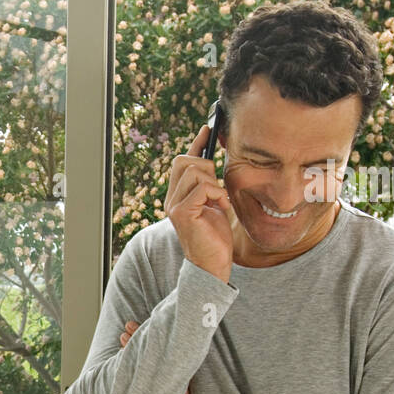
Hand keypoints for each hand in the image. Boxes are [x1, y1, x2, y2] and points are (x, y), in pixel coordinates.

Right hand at [163, 122, 234, 283]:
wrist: (212, 265)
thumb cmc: (215, 237)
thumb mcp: (215, 204)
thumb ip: (210, 185)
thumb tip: (214, 161)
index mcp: (177, 195)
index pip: (182, 161)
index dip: (196, 144)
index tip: (207, 129)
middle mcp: (171, 198)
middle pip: (184, 160)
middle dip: (206, 166)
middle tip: (218, 187)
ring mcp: (174, 205)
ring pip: (194, 171)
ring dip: (214, 183)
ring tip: (220, 201)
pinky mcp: (182, 212)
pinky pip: (203, 187)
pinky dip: (218, 194)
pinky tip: (222, 208)